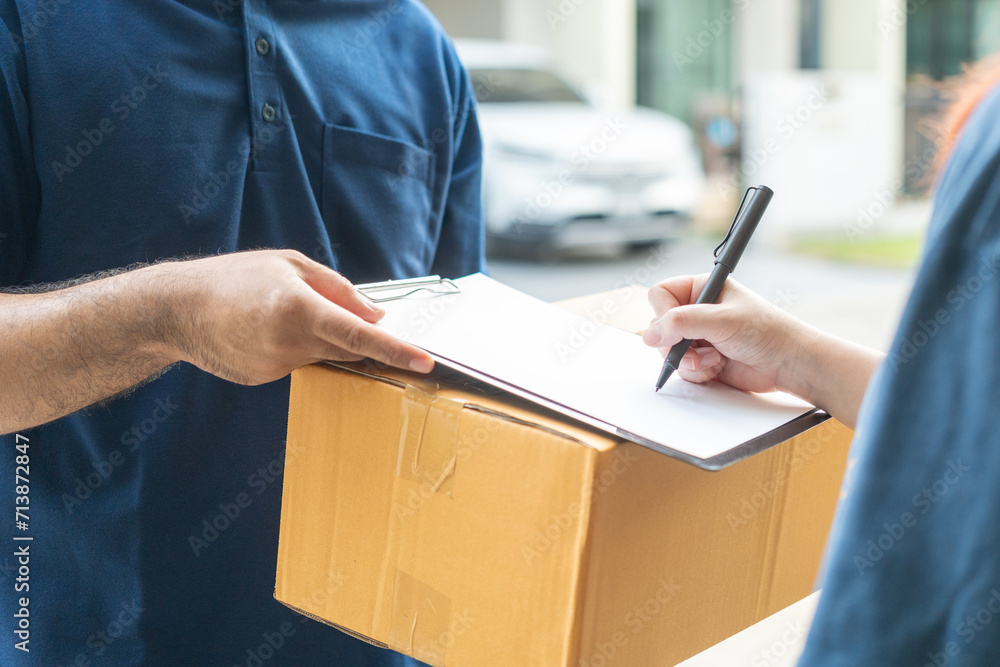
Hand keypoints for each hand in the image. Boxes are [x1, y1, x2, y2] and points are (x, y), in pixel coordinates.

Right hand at [152, 250, 433, 384]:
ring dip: (317, 338)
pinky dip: (293, 347)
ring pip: (322, 356)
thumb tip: (376, 314)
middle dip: (356, 336)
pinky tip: (262, 331)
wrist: (175, 309)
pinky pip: (297, 364)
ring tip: (277, 313)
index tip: (425, 362)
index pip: (360, 335)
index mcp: (298, 307)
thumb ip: (337, 289)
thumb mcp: (289, 264)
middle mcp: (289, 342)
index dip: (396, 350)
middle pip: (347, 348)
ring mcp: (276, 366)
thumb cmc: (235, 277)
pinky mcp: (264, 379)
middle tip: (333, 313)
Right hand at [641, 274, 882, 427]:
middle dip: (676, 343)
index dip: (663, 313)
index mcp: (702, 288)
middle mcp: (698, 311)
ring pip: (669, 350)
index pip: (660, 295)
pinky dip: (696, 372)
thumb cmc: (766, 332)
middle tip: (695, 350)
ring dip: (688, 360)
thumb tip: (649, 334)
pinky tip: (717, 368)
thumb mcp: (721, 320)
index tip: (674, 328)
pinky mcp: (704, 360)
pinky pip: (682, 368)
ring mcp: (700, 337)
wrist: (789, 364)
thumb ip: (681, 323)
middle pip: (660, 326)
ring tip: (713, 360)